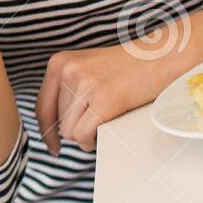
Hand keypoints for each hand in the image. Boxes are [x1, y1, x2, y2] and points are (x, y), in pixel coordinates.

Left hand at [34, 41, 189, 154]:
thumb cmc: (126, 67)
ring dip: (86, 136)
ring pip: (70, 132)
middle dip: (76, 129)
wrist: (160, 57)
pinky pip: (84, 135)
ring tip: (104, 122)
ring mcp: (85, 85)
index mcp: (59, 63)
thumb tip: (54, 126)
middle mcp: (68, 71)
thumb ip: (67, 89)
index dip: (46, 131)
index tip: (52, 145)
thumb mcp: (86, 69)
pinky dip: (92, 141)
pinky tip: (104, 131)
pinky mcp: (104, 100)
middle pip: (58, 123)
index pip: (42, 106)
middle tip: (97, 121)